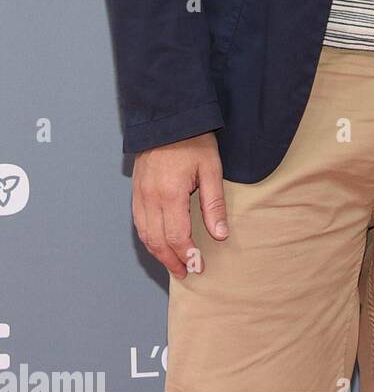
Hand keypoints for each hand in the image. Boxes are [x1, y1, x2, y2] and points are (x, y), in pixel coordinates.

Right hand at [132, 132, 227, 277]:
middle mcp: (150, 198)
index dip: (187, 254)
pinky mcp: (135, 190)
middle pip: (157, 241)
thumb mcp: (211, 169)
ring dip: (158, 253)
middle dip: (172, 260)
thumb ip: (214, 203)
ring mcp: (139, 195)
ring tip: (174, 264)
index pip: (176, 236)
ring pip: (145, 235)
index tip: (198, 266)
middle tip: (187, 272)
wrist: (169, 118)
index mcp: (170, 194)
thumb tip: (220, 234)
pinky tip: (159, 243)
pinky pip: (139, 222)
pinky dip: (148, 238)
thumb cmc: (194, 141)